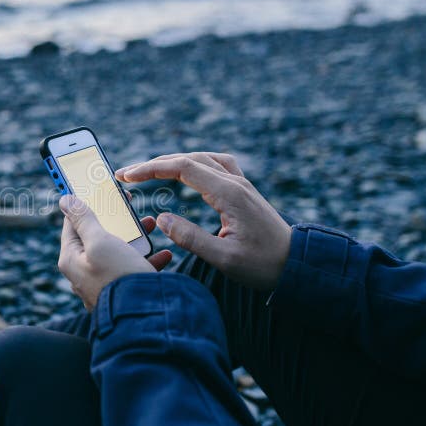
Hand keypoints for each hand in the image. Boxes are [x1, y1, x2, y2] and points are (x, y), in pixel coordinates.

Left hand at [57, 195, 172, 309]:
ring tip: (150, 224)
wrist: (143, 317)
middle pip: (97, 235)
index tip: (97, 189)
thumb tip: (64, 200)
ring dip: (135, 236)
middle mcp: (83, 272)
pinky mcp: (123, 291)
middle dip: (115, 218)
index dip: (84, 203)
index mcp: (71, 259)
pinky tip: (163, 253)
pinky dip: (148, 258)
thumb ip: (83, 219)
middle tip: (128, 203)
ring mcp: (103, 282)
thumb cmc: (118, 277)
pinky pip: (134, 269)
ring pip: (118, 250)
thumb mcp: (99, 241)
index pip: (71, 223)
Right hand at [116, 152, 290, 290]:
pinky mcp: (244, 191)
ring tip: (149, 171)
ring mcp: (242, 184)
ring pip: (202, 159)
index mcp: (229, 194)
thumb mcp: (224, 258)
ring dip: (173, 160)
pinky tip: (185, 169)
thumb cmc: (263, 266)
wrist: (298, 266)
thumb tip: (163, 219)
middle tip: (127, 174)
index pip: (183, 168)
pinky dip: (194, 162)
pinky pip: (215, 165)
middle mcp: (235, 183)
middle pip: (189, 158)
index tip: (127, 176)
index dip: (152, 169)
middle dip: (155, 163)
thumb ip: (190, 238)